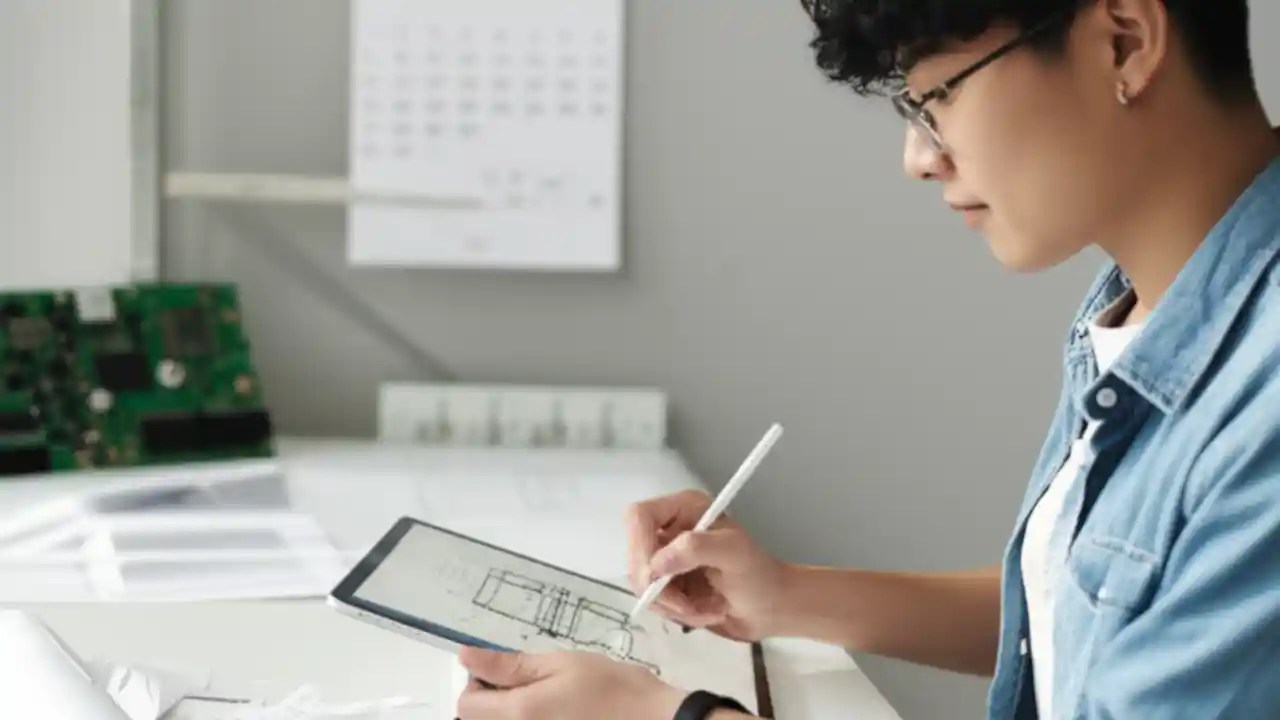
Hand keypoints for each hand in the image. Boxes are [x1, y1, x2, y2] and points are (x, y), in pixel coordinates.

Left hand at [456, 647, 685, 719]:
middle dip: (493, 699)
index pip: (466, 705)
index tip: (504, 671)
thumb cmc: (612, 688)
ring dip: (510, 712)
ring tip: (545, 699)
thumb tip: (466, 657)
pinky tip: (557, 713)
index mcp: (519, 714)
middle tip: (528, 683)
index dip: (477, 683)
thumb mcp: (560, 664)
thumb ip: (510, 665)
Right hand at [625, 490, 791, 641]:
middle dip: (661, 588)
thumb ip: (696, 548)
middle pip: (635, 556)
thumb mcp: (734, 553)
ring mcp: (666, 559)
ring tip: (706, 609)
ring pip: (642, 585)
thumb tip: (656, 564)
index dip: (640, 547)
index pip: (639, 517)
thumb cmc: (759, 575)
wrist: (771, 608)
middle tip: (688, 606)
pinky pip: (654, 603)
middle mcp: (669, 530)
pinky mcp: (668, 585)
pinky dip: (677, 614)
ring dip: (674, 605)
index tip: (656, 578)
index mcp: (683, 509)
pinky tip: (704, 613)